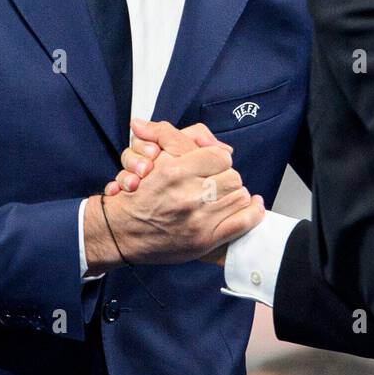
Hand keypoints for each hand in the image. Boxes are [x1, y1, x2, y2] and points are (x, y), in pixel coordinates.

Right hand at [83, 120, 263, 270]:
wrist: (120, 232)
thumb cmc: (137, 196)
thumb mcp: (147, 157)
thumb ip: (173, 137)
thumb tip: (201, 135)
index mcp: (174, 171)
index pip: (219, 156)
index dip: (218, 159)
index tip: (214, 164)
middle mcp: (187, 195)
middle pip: (232, 176)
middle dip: (227, 177)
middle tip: (217, 181)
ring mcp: (198, 220)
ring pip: (239, 195)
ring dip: (235, 193)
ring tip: (225, 194)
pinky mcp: (205, 239)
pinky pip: (244, 222)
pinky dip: (253, 212)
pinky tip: (252, 205)